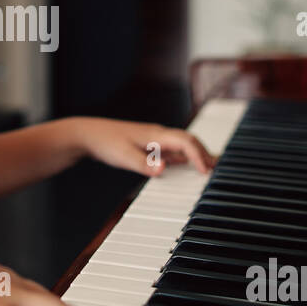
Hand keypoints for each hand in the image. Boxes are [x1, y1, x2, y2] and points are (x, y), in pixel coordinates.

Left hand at [74, 117, 215, 176]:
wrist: (89, 134)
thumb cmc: (105, 142)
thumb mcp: (123, 156)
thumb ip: (144, 164)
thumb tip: (163, 170)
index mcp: (155, 135)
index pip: (185, 142)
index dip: (198, 156)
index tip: (205, 171)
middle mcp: (159, 135)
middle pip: (189, 141)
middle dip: (204, 154)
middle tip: (218, 168)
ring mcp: (155, 139)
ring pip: (183, 144)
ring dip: (198, 154)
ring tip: (211, 166)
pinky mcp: (150, 145)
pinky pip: (174, 150)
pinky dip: (186, 157)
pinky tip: (189, 164)